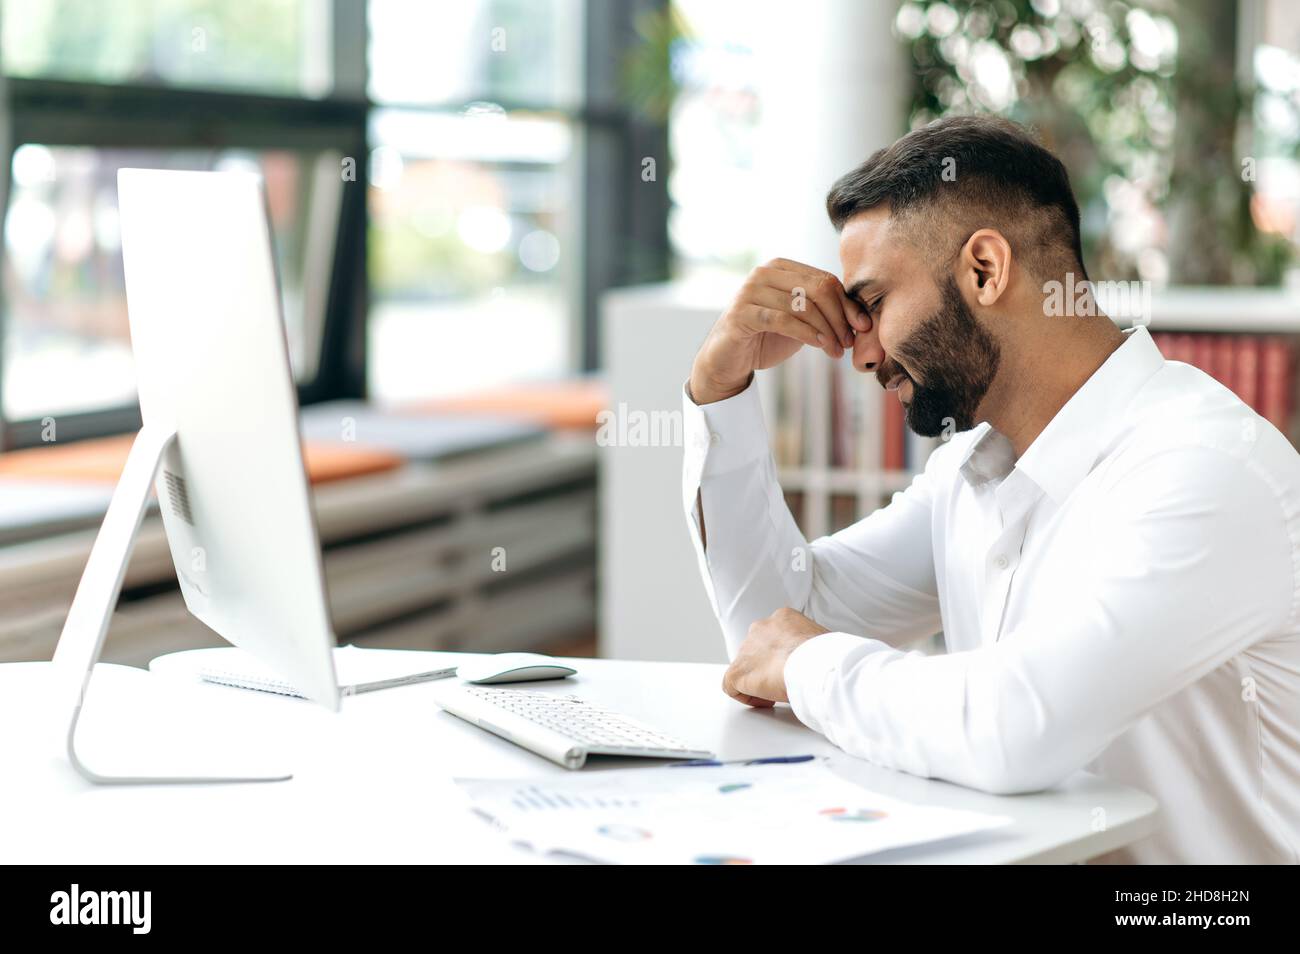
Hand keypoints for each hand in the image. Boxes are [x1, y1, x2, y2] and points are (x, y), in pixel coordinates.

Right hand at [689, 258, 868, 404]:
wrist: (729, 359)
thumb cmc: (767, 338)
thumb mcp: (801, 322)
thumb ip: (824, 312)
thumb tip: (863, 318)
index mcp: (781, 268)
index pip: (825, 280)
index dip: (847, 304)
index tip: (862, 328)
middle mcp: (764, 273)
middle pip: (817, 288)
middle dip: (839, 317)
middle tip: (849, 342)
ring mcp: (750, 291)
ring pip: (802, 305)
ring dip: (826, 330)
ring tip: (836, 351)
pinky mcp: (741, 313)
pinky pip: (783, 320)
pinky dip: (807, 334)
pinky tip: (820, 346)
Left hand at [722, 607, 828, 706]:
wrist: (815, 664)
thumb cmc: (827, 656)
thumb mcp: (823, 641)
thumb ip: (812, 646)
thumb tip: (819, 659)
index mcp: (783, 618)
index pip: (773, 637)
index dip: (780, 656)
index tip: (791, 669)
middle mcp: (761, 628)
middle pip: (756, 651)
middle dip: (767, 667)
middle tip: (782, 682)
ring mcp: (746, 649)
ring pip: (745, 668)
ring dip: (758, 682)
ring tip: (777, 693)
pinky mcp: (738, 671)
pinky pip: (732, 686)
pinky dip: (746, 696)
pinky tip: (767, 701)